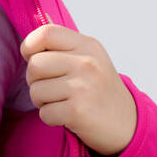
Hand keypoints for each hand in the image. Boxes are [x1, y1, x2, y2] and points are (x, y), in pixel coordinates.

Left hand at [19, 23, 137, 156]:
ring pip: (36, 91)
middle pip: (35, 65)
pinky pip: (44, 113)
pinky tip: (67, 116)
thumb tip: (29, 43)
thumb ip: (63, 47)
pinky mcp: (78, 111)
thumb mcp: (90, 58)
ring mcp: (83, 87)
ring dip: (42, 102)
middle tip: (50, 88)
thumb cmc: (99, 90)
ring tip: (61, 102)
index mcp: (87, 45)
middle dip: (34, 80)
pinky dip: (51, 118)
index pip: (46, 33)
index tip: (33, 58)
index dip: (30, 46)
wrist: (127, 123)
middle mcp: (87, 63)